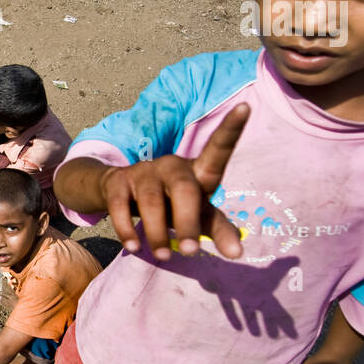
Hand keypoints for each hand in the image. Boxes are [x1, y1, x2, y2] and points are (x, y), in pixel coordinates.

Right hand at [99, 104, 248, 260]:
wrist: (121, 195)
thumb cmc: (172, 205)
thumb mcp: (199, 216)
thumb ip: (219, 231)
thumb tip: (237, 253)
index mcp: (198, 171)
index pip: (218, 149)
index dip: (230, 129)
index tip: (245, 107)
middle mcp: (172, 165)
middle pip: (184, 189)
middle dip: (187, 222)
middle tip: (189, 252)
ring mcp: (144, 171)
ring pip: (151, 201)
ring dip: (157, 232)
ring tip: (163, 257)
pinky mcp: (118, 181)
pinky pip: (120, 206)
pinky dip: (128, 229)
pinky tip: (134, 247)